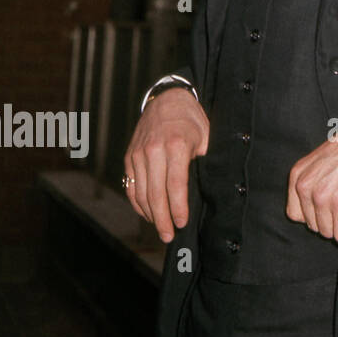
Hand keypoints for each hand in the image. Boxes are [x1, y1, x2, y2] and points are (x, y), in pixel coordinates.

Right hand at [124, 87, 209, 242]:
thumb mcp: (207, 137)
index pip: (175, 185)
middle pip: (155, 194)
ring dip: (149, 214)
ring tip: (160, 228)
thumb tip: (208, 190)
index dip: (178, 208)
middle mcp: (153, 151)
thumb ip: (204, 162)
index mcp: (176, 146)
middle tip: (168, 236)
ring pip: (140, 192)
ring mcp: (138, 154)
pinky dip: (137, 203)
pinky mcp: (129, 157)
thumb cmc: (192, 121)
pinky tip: (147, 213)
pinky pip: (131, 185)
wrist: (168, 99)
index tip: (181, 223)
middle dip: (162, 219)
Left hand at [286, 110, 337, 250]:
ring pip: (327, 231)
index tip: (324, 218)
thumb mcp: (319, 159)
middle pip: (312, 224)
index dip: (311, 217)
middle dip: (328, 223)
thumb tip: (313, 205)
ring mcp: (322, 195)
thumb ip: (311, 180)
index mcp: (297, 175)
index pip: (295, 213)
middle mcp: (305, 186)